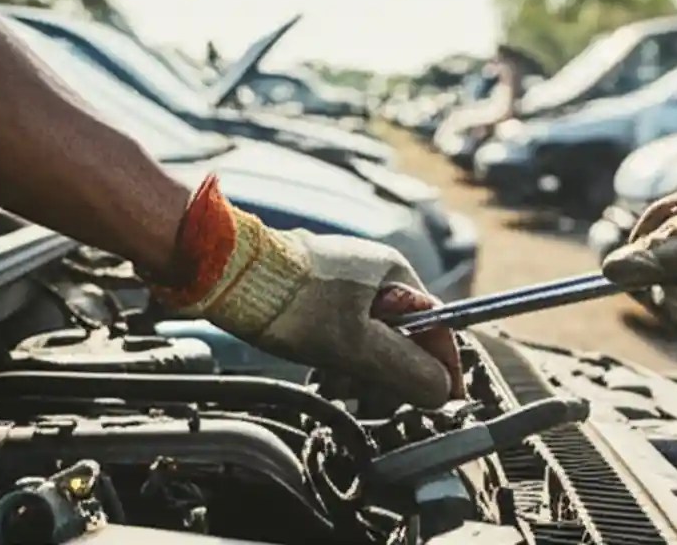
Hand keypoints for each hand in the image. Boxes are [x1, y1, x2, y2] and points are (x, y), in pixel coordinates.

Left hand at [155, 175, 461, 407]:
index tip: (446, 399)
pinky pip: (345, 335)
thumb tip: (440, 390)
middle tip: (373, 402)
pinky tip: (323, 377)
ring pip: (372, 340)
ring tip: (338, 389)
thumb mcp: (356, 344)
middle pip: (403, 337)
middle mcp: (374, 273)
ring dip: (361, 373)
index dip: (443, 366)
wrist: (230, 277)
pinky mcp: (317, 294)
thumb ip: (404, 369)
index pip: (436, 325)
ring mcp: (344, 282)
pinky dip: (340, 360)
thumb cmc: (293, 302)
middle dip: (390, 375)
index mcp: (393, 274)